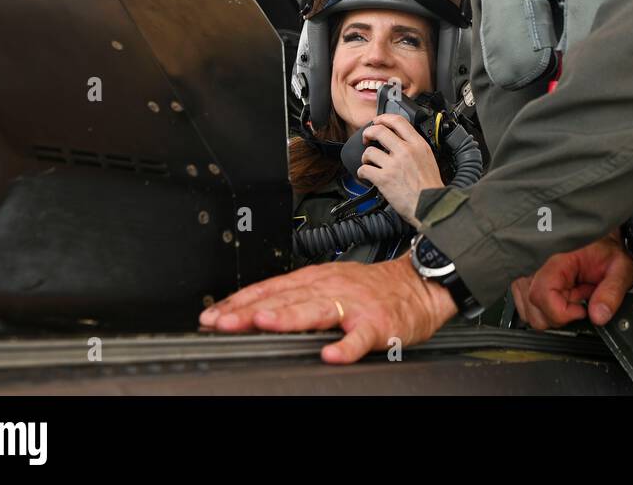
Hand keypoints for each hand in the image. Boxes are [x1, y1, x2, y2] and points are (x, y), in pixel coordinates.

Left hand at [198, 256, 457, 363]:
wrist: (420, 284)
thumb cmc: (373, 288)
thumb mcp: (331, 282)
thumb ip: (297, 296)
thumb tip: (253, 311)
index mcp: (317, 278)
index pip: (271, 288)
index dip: (240, 302)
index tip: (213, 315)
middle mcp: (331, 287)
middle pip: (286, 298)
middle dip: (252, 310)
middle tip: (223, 322)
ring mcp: (354, 305)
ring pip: (317, 310)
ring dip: (290, 317)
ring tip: (266, 324)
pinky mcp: (377, 323)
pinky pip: (360, 338)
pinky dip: (345, 346)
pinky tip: (331, 355)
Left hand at [357, 114, 444, 225]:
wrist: (432, 204)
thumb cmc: (431, 186)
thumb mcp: (429, 158)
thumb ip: (415, 147)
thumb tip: (401, 141)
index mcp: (418, 145)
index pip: (398, 121)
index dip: (383, 118)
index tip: (377, 121)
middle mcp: (405, 151)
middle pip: (379, 131)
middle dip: (368, 133)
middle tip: (366, 138)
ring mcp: (394, 164)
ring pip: (369, 151)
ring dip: (365, 156)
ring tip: (368, 161)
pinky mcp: (384, 179)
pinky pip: (365, 169)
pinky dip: (362, 172)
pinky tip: (365, 174)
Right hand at [510, 228, 632, 329]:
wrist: (597, 236)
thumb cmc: (606, 249)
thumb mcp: (621, 268)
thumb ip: (612, 292)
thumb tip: (599, 316)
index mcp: (555, 260)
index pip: (541, 296)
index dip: (563, 313)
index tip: (582, 310)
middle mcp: (535, 266)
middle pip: (535, 311)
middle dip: (562, 314)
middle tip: (582, 297)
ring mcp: (528, 275)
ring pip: (530, 314)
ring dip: (554, 313)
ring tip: (574, 295)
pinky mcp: (526, 282)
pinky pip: (529, 310)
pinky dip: (547, 310)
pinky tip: (564, 295)